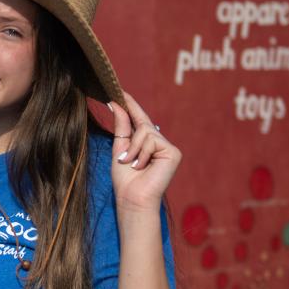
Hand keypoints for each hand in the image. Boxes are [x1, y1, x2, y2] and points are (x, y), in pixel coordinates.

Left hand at [110, 91, 180, 212]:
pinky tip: (143, 167)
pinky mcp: (173, 152)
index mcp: (146, 142)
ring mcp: (167, 147)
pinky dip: (142, 153)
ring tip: (133, 166)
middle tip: (123, 160)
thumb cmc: (125, 179)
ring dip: (134, 150)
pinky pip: (152, 139)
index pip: (139, 118)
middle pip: (142, 124)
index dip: (131, 104)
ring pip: (145, 131)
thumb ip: (121, 126)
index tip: (119, 90)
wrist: (132, 197)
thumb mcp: (119, 148)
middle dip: (130, 140)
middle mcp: (159, 142)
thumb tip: (115, 103)